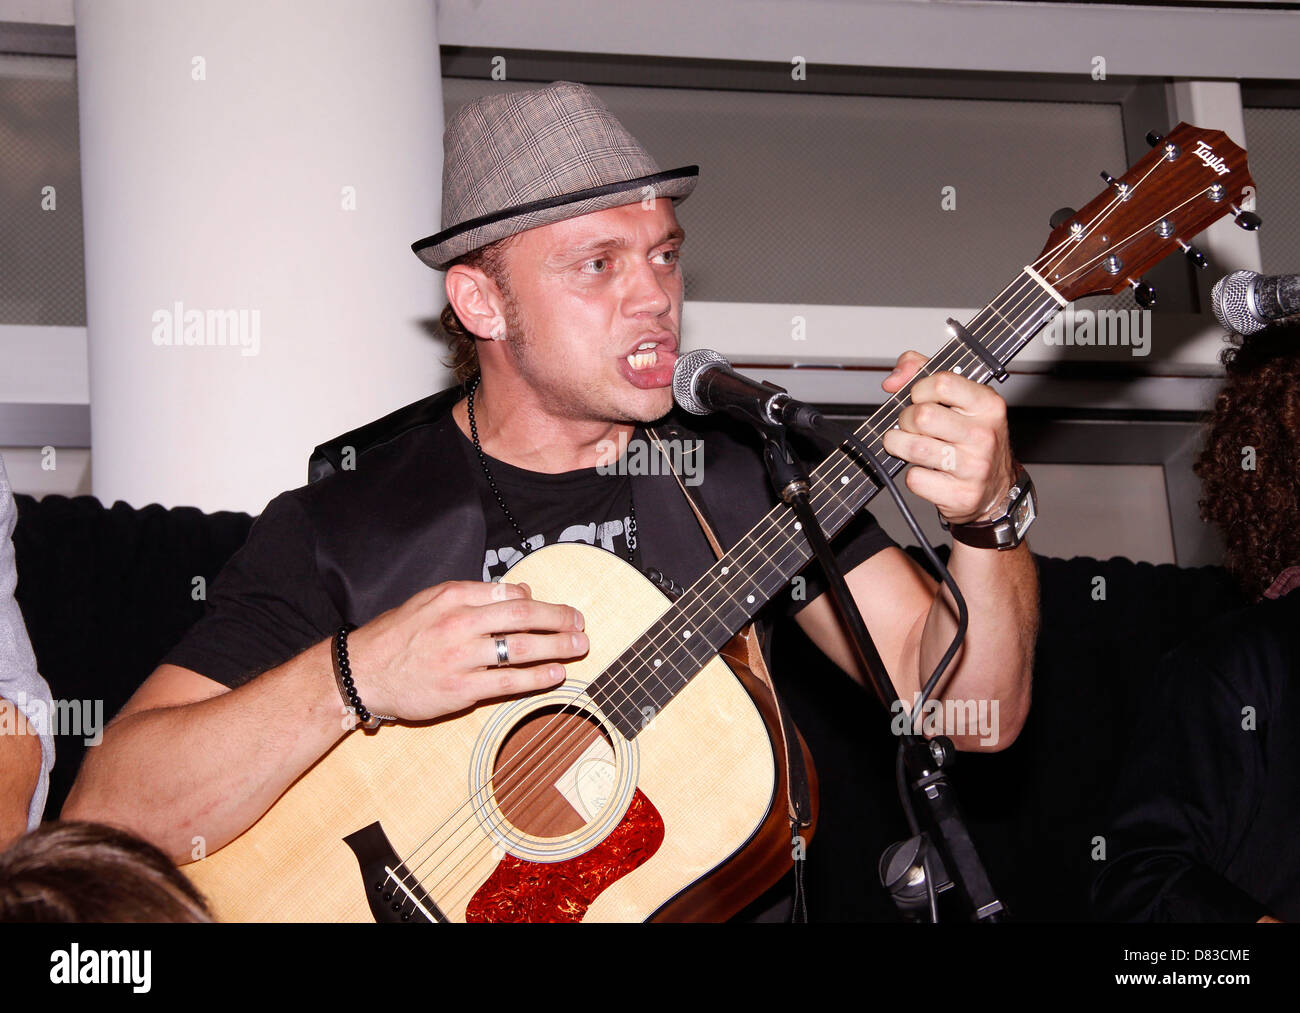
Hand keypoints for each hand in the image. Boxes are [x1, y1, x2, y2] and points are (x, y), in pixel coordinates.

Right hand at [344, 580, 586, 721]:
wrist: (361, 672)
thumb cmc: (397, 636)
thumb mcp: (429, 601)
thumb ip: (473, 596)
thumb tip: (520, 592)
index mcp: (452, 597)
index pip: (508, 592)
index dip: (539, 601)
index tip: (557, 609)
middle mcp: (459, 623)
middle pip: (523, 616)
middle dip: (559, 619)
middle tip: (580, 624)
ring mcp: (461, 657)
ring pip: (521, 648)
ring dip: (557, 647)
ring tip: (578, 647)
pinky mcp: (460, 689)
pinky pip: (508, 683)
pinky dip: (537, 677)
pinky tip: (556, 674)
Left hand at [879, 350, 1014, 525]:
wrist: (996, 489)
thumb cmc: (973, 440)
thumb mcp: (960, 400)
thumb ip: (924, 373)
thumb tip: (893, 380)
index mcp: (988, 405)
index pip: (941, 383)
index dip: (918, 389)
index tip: (918, 398)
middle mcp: (984, 435)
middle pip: (922, 416)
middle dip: (905, 420)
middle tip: (911, 426)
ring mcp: (974, 467)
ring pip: (914, 448)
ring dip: (899, 446)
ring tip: (906, 445)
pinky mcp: (961, 495)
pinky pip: (915, 479)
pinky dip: (912, 476)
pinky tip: (925, 471)